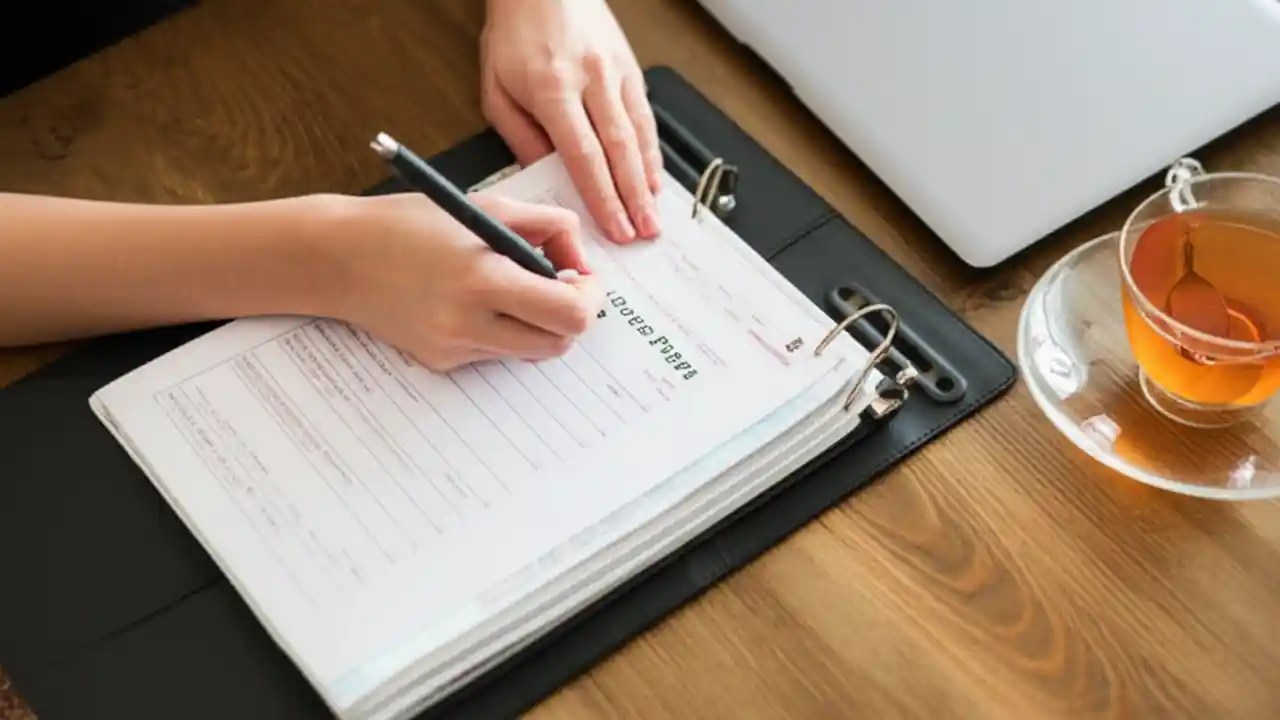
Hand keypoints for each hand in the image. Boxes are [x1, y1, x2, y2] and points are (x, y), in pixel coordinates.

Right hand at [328, 192, 601, 371]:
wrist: (337, 257)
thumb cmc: (410, 222)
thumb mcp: (485, 206)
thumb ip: (546, 227)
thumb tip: (580, 261)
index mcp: (484, 279)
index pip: (570, 313)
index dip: (589, 297)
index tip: (582, 277)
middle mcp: (470, 323)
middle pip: (558, 343)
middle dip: (570, 314)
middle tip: (560, 285)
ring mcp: (454, 349)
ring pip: (529, 351)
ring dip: (538, 323)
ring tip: (516, 288)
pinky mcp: (440, 362)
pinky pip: (493, 352)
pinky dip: (501, 329)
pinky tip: (472, 300)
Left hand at [480, 0, 661, 244]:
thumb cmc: (515, 35)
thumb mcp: (496, 89)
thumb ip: (518, 137)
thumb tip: (544, 176)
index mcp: (552, 89)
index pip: (583, 155)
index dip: (602, 197)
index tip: (613, 227)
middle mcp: (590, 80)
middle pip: (618, 150)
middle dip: (632, 198)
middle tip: (643, 232)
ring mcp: (615, 72)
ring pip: (639, 134)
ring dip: (648, 179)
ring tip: (653, 213)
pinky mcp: (630, 66)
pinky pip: (645, 116)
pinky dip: (652, 151)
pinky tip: (654, 177)